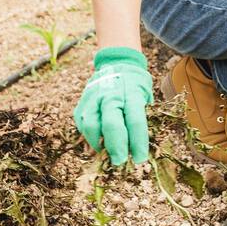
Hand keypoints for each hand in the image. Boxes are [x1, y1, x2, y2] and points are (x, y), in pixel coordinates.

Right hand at [73, 47, 153, 164]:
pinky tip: (98, 145)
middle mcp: (111, 93)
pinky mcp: (82, 102)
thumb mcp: (144, 96)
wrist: (116, 64)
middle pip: (112, 123)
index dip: (137, 142)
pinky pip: (83, 125)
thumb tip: (135, 149)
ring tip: (107, 153)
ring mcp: (94, 97)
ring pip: (92, 125)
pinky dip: (90, 138)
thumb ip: (139, 119)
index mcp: (132, 92)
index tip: (139, 159)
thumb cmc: (135, 86)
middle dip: (116, 147)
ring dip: (99, 144)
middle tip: (120, 162)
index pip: (135, 120)